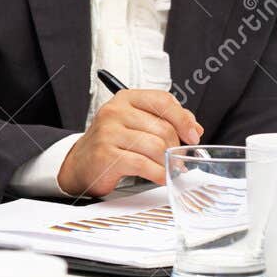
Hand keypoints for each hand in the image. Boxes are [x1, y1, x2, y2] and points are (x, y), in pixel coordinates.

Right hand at [57, 88, 202, 197]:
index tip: (192, 136)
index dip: (183, 119)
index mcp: (125, 99)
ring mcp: (108, 133)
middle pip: (163, 128)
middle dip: (175, 147)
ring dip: (167, 163)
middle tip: (174, 157)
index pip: (163, 101)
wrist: (82, 163)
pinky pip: (144, 165)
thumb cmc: (113, 142)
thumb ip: (166, 120)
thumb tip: (194, 128)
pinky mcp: (106, 155)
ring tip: (166, 167)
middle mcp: (114, 112)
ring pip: (156, 147)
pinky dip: (158, 174)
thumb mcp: (137, 123)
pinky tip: (159, 176)